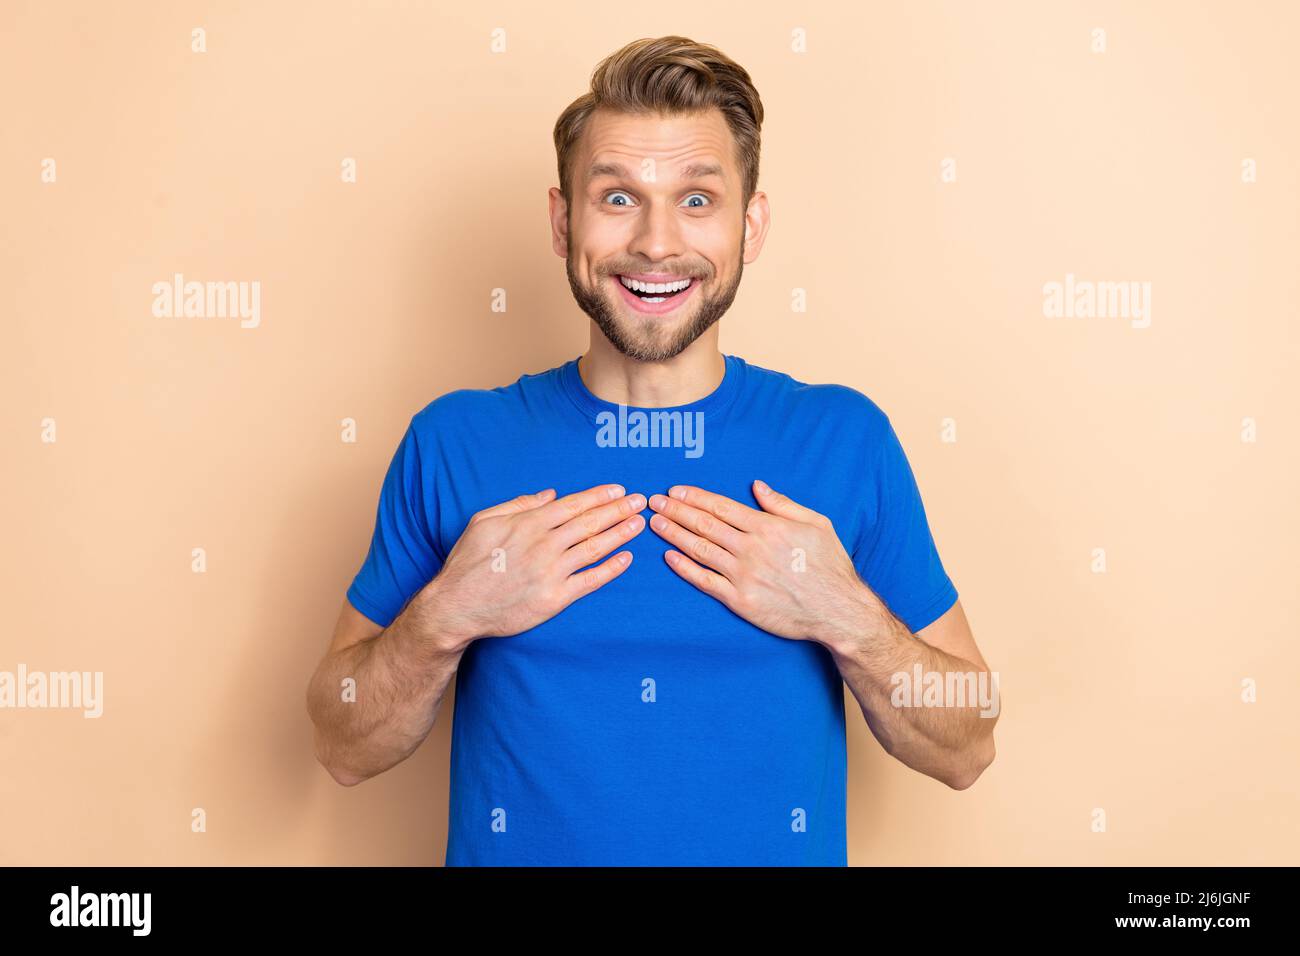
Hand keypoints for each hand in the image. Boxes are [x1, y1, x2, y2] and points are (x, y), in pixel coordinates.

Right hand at [419, 484, 645, 645]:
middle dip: (619, 510)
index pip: (574, 505)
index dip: (600, 496)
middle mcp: (544, 545)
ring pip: (595, 548)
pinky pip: (590, 581)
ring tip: (639, 524)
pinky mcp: (555, 598)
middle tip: (642, 501)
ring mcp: (551, 572)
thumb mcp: (484, 521)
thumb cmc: (467, 562)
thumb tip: (550, 495)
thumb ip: (519, 505)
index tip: (619, 489)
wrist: (458, 606)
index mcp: (529, 524)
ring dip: (621, 534)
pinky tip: (626, 559)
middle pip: (590, 523)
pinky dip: (611, 569)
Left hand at [647, 480, 879, 644]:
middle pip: (704, 524)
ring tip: (655, 523)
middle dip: (676, 511)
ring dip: (674, 534)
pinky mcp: (740, 600)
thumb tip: (757, 487)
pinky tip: (669, 556)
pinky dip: (685, 568)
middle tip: (654, 502)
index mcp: (767, 527)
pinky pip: (705, 581)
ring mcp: (743, 575)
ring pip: (700, 549)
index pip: (721, 506)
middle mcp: (751, 548)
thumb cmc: (830, 566)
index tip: (675, 491)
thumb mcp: (816, 524)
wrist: (838, 610)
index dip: (694, 497)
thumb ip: (783, 504)